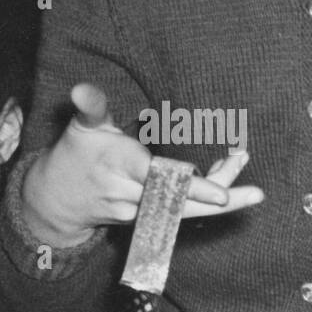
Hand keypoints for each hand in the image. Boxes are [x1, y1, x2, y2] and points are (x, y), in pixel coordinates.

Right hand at [24, 84, 263, 247]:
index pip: (160, 179)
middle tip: (257, 193)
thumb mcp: (81, 128)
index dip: (191, 187)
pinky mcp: (141, 222)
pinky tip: (226, 185)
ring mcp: (135, 213)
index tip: (220, 195)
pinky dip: (202, 200)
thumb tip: (80, 88)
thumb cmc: (74, 155)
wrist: (55, 202)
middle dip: (220, 193)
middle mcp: (128, 195)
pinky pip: (177, 212)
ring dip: (218, 193)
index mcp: (118, 167)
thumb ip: (91, 107)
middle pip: (181, 198)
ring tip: (250, 183)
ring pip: (183, 208)